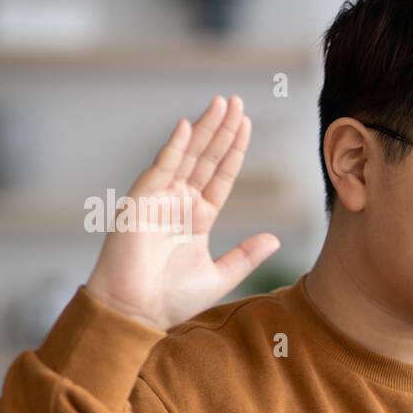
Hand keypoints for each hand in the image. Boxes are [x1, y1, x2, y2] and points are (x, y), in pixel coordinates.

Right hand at [85, 95, 280, 329]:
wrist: (136, 312)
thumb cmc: (171, 299)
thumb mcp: (220, 276)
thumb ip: (246, 256)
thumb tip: (276, 239)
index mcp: (198, 217)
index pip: (221, 176)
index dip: (234, 150)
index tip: (246, 124)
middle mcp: (179, 203)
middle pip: (206, 158)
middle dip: (222, 130)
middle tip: (236, 101)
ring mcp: (159, 199)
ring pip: (187, 157)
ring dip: (204, 129)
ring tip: (221, 103)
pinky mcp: (140, 202)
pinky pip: (160, 168)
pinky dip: (174, 147)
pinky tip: (188, 126)